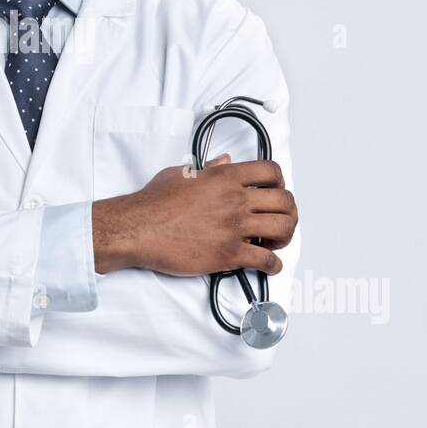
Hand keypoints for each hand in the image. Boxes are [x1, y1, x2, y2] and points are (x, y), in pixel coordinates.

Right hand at [91, 153, 297, 275]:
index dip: (280, 182)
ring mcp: (234, 227)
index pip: (271, 171)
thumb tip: (223, 162)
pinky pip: (265, 260)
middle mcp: (234, 200)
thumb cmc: (154, 202)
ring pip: (282, 229)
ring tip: (275, 242)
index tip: (275, 192)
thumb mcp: (181, 174)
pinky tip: (269, 265)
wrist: (138, 228)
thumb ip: (208, 169)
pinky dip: (273, 265)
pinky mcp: (228, 253)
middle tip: (279, 220)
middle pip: (284, 201)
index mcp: (224, 178)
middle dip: (288, 212)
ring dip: (285, 237)